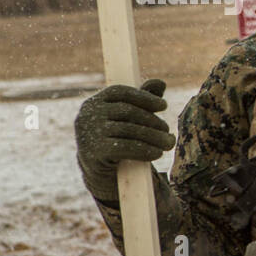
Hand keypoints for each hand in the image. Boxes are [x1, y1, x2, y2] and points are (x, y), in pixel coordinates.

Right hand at [75, 79, 173, 200]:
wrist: (101, 172)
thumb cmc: (118, 139)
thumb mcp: (128, 119)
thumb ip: (142, 99)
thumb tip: (160, 83)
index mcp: (94, 102)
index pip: (120, 92)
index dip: (144, 97)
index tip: (163, 106)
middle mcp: (87, 115)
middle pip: (127, 111)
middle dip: (152, 121)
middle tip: (168, 130)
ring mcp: (88, 134)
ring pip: (128, 130)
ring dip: (154, 137)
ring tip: (168, 143)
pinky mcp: (93, 153)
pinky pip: (124, 148)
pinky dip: (145, 150)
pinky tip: (157, 153)